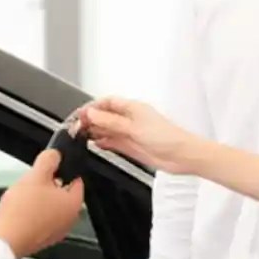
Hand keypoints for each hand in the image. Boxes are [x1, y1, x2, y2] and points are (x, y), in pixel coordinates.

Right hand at [0, 149, 83, 258]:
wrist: (5, 241)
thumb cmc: (22, 213)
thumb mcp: (36, 175)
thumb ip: (49, 159)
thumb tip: (55, 154)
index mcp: (74, 204)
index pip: (76, 179)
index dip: (62, 168)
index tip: (51, 165)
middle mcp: (69, 220)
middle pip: (61, 192)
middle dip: (47, 184)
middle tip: (33, 181)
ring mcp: (56, 231)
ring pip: (50, 205)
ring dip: (38, 198)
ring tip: (23, 197)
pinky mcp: (42, 238)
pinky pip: (40, 219)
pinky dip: (32, 212)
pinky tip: (19, 210)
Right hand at [78, 96, 199, 174]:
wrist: (181, 155)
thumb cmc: (167, 137)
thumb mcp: (134, 127)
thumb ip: (111, 122)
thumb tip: (92, 114)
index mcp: (133, 108)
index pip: (107, 103)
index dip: (93, 107)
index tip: (80, 114)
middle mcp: (131, 119)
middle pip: (105, 116)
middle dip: (91, 120)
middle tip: (77, 126)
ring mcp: (131, 133)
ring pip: (108, 129)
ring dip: (95, 131)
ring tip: (81, 135)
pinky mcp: (132, 146)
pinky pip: (113, 142)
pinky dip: (103, 142)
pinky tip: (96, 144)